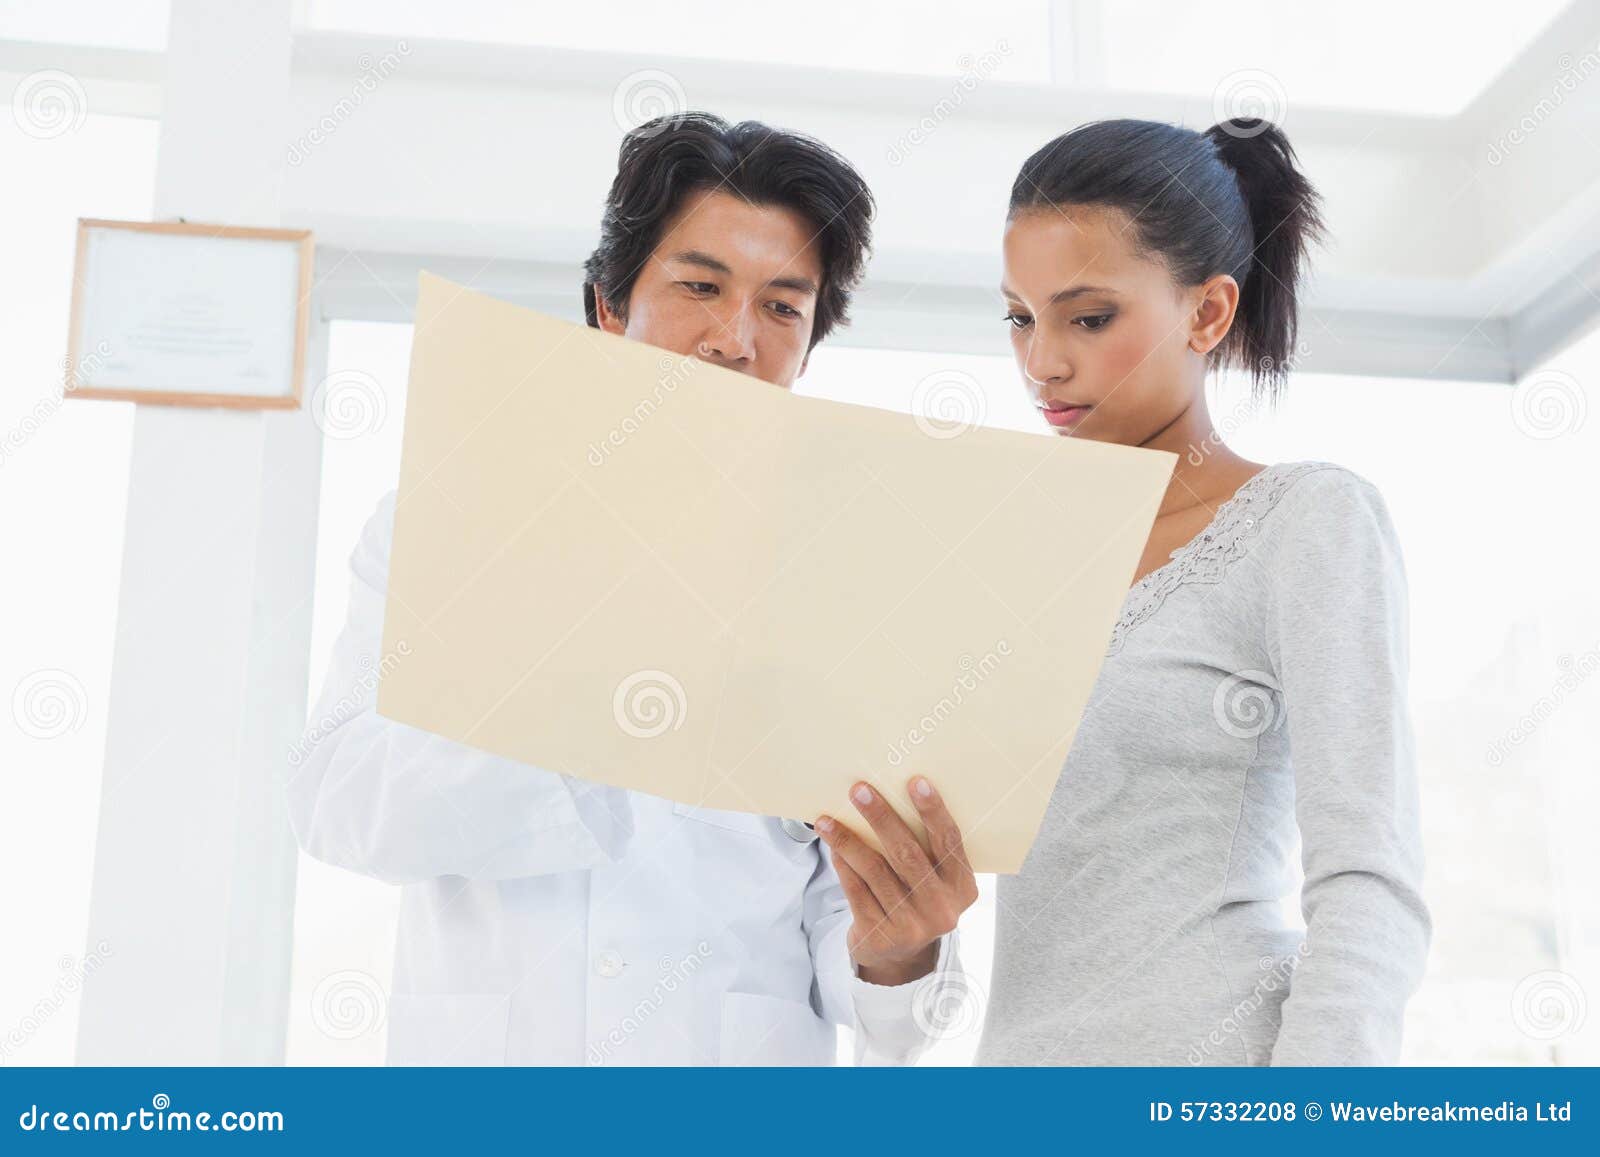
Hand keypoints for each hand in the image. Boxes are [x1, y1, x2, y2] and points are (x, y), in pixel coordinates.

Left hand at [815, 776, 977, 986]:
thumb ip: (924, 849)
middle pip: (907, 854)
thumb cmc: (915, 898)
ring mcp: (912, 926)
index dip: (933, 811)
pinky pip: (857, 891)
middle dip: (881, 818)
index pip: (949, 842)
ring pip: (875, 871)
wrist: (899, 954)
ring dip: (848, 840)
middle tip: (859, 790)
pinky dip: (843, 866)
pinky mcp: (882, 936)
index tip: (916, 782)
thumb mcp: (933, 879)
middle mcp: (942, 908)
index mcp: (962, 887)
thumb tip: (886, 796)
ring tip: (827, 820)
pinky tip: (832, 846)